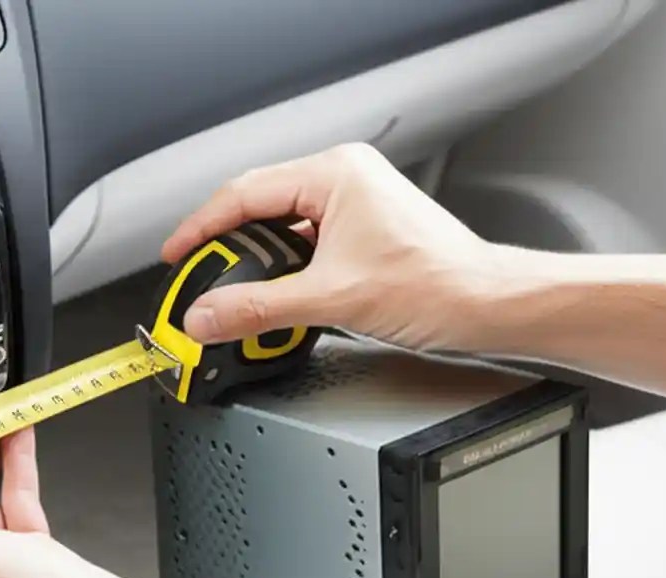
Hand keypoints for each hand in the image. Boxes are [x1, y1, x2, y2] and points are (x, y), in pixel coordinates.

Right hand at [161, 143, 509, 353]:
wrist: (489, 306)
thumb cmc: (438, 285)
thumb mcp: (331, 300)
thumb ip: (257, 309)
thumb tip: (206, 315)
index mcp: (335, 173)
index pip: (244, 193)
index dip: (200, 227)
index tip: (176, 254)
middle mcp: (344, 178)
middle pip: (258, 207)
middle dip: (224, 247)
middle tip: (198, 281)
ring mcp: (354, 203)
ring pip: (280, 228)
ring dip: (255, 262)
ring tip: (231, 293)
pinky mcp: (361, 230)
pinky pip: (303, 242)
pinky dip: (281, 270)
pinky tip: (272, 297)